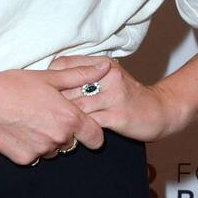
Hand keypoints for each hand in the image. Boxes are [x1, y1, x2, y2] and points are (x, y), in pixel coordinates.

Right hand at [0, 60, 113, 165]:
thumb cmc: (15, 84)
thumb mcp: (49, 77)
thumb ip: (80, 76)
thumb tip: (105, 67)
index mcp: (69, 118)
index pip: (96, 138)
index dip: (91, 132)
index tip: (83, 125)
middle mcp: (59, 138)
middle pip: (72, 143)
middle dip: (65, 132)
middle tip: (46, 114)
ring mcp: (41, 151)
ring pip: (53, 150)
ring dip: (48, 140)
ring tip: (30, 120)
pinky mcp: (24, 159)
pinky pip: (35, 156)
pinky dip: (30, 146)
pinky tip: (18, 129)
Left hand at [49, 55, 180, 142]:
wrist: (160, 111)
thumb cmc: (128, 96)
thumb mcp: (107, 77)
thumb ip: (83, 74)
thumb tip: (51, 80)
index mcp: (102, 64)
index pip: (64, 64)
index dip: (48, 78)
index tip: (40, 91)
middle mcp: (107, 75)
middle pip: (67, 86)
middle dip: (50, 101)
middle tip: (37, 112)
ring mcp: (114, 95)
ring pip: (76, 106)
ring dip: (61, 117)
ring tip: (49, 125)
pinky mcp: (118, 115)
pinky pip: (90, 122)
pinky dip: (77, 129)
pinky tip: (69, 134)